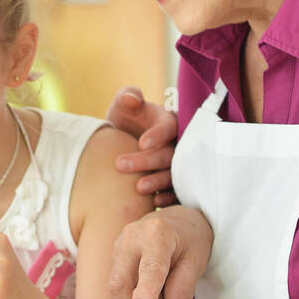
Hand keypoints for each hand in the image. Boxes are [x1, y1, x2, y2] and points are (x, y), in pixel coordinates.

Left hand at [106, 86, 178, 205]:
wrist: (123, 143)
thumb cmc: (125, 120)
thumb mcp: (123, 105)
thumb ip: (127, 96)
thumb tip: (131, 99)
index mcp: (168, 121)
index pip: (169, 127)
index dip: (158, 135)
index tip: (141, 143)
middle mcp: (177, 144)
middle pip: (169, 153)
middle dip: (146, 160)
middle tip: (120, 164)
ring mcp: (178, 164)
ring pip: (174, 174)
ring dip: (158, 181)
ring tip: (139, 188)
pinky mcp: (175, 183)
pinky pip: (178, 192)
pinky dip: (168, 198)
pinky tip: (154, 202)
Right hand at [107, 205, 211, 298]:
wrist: (177, 219)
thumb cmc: (190, 239)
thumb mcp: (197, 261)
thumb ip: (183, 288)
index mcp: (157, 234)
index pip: (150, 268)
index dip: (145, 292)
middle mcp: (131, 237)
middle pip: (121, 280)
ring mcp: (118, 245)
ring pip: (116, 285)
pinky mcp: (114, 254)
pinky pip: (117, 282)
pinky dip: (129, 298)